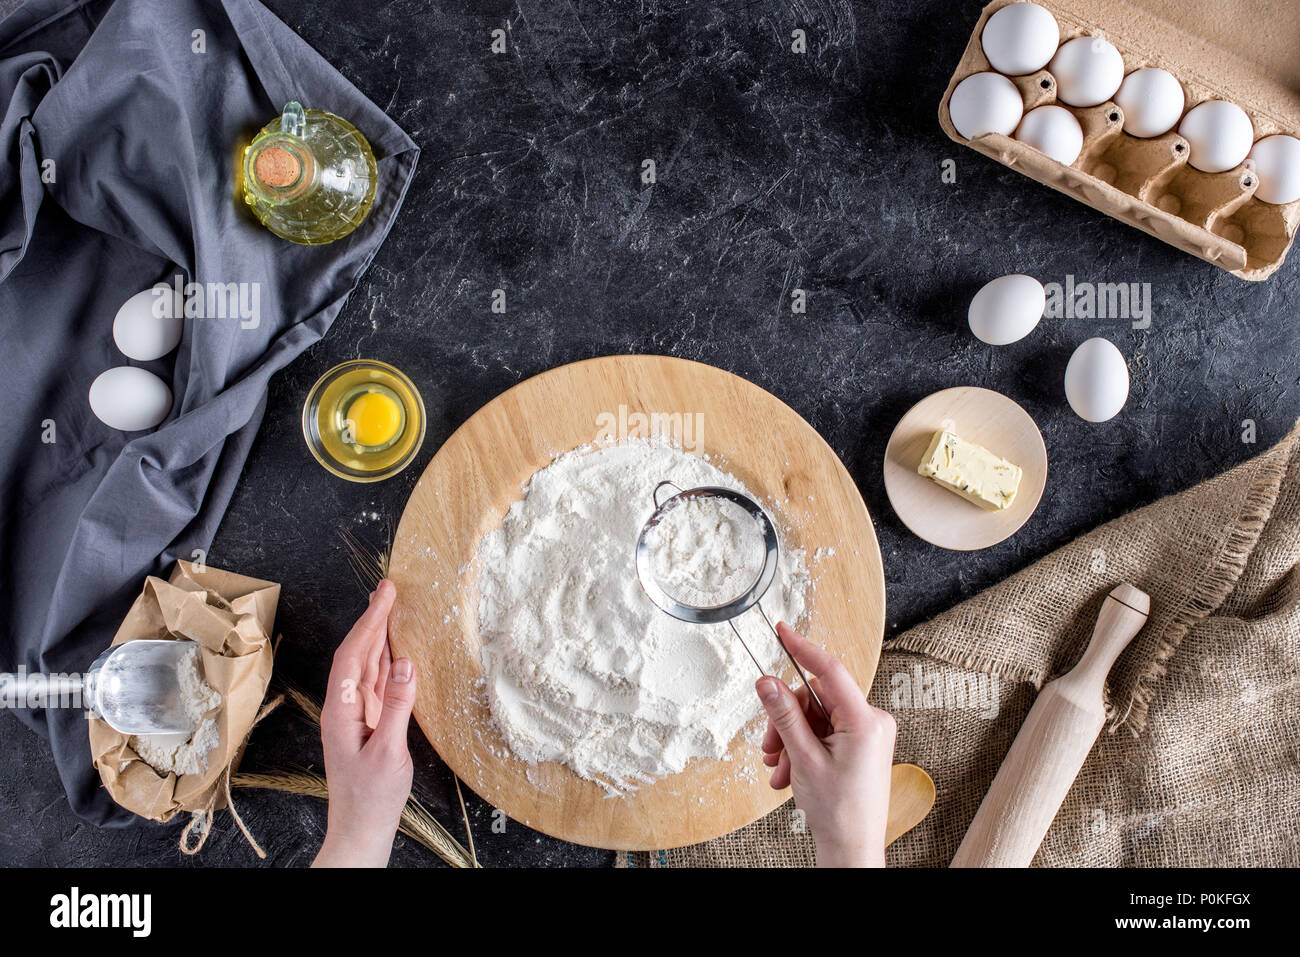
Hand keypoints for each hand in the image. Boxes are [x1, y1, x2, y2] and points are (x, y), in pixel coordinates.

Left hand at [312, 580, 416, 867]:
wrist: (360, 831)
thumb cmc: (372, 799)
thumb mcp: (389, 752)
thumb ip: (397, 706)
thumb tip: (406, 663)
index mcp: (341, 711)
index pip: (353, 655)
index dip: (369, 622)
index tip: (385, 595)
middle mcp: (344, 708)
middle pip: (356, 654)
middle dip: (372, 620)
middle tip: (389, 588)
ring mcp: (354, 716)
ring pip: (365, 666)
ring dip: (378, 636)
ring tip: (390, 608)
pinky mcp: (367, 725)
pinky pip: (376, 684)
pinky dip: (386, 661)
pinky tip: (394, 649)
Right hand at [756, 623, 896, 867]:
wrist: (853, 848)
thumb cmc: (839, 811)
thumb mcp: (804, 758)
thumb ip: (784, 716)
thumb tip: (767, 682)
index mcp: (865, 720)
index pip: (829, 670)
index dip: (802, 649)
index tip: (783, 631)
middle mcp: (871, 721)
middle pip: (816, 698)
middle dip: (787, 721)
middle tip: (771, 748)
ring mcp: (867, 733)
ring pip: (816, 717)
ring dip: (791, 739)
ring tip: (780, 768)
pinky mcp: (861, 744)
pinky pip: (824, 731)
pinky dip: (803, 747)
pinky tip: (790, 771)